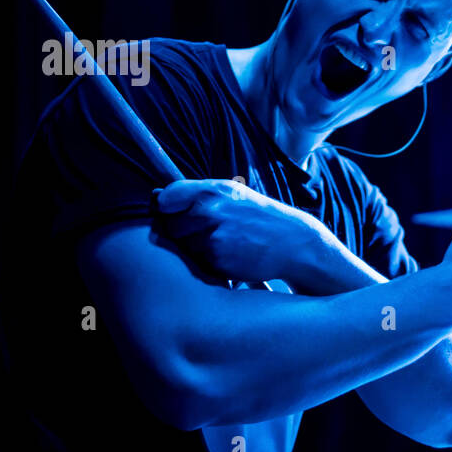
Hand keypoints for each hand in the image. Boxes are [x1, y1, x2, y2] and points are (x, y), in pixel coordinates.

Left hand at [152, 179, 320, 285]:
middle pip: (171, 225)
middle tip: (208, 232)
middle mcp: (211, 210)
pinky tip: (230, 255)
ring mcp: (213, 236)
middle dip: (183, 231)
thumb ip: (199, 196)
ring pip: (184, 246)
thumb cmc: (260, 219)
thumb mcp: (235, 196)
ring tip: (223, 243)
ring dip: (196, 248)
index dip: (167, 208)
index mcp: (214, 190)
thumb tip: (158, 198)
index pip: (167, 197)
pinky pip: (199, 261)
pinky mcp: (218, 259)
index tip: (174, 213)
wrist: (293, 243)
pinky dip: (209, 262)